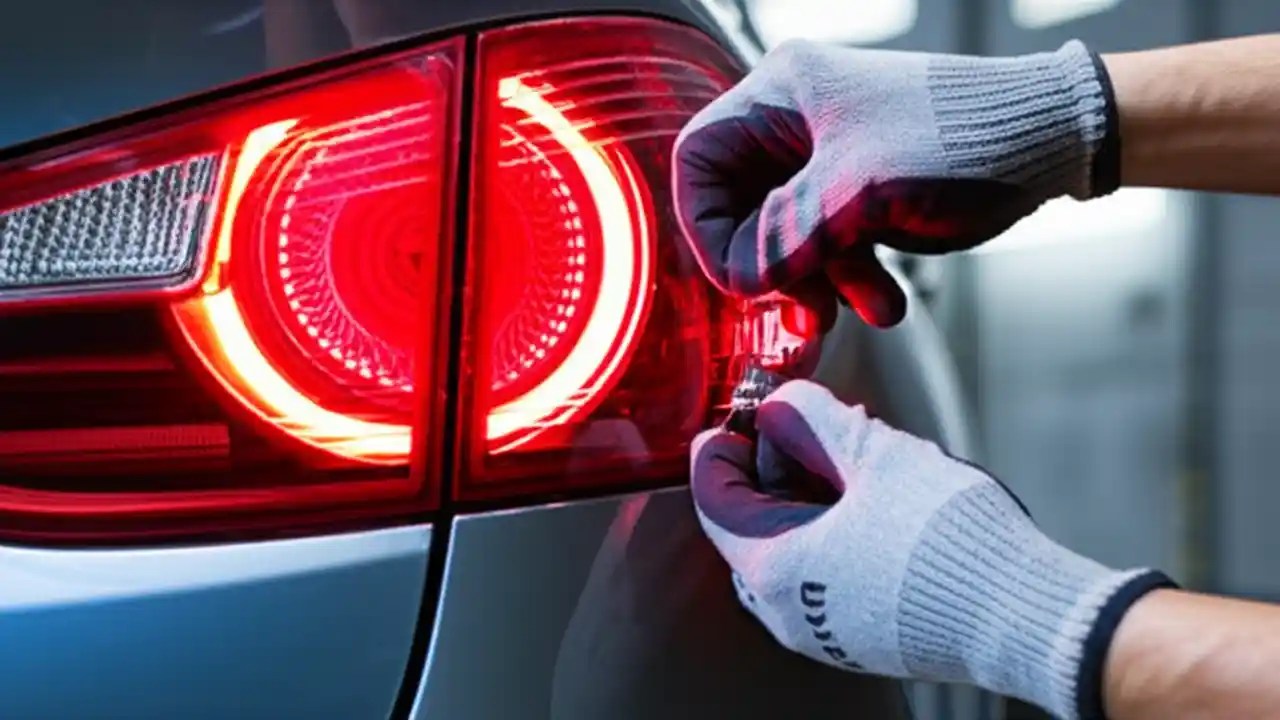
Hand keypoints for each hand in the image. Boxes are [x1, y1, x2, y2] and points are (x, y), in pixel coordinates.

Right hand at [672, 39, 1120, 328]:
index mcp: (782, 94)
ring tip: (856, 310)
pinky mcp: (858, 192)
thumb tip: (737, 280)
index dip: (706, 227)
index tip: (737, 277)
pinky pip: (827, 245)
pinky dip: (848, 279)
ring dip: (814, 282)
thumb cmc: (962, 140)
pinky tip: (882, 303)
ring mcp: (828, 158)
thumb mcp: (861, 193)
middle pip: (739, 206)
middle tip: (797, 307)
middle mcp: (796, 122)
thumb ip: (786, 237)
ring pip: (784, 235)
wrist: (1051, 142)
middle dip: (769, 266)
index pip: (700, 162)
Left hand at [690, 380, 1173, 718]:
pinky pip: (825, 571)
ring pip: (791, 545)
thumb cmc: (952, 546)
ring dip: (810, 493)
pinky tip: (877, 496)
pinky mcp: (861, 634)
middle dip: (776, 464)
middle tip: (807, 424)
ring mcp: (825, 630)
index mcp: (775, 570)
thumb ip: (812, 418)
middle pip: (751, 522)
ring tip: (856, 453)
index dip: (723, 447)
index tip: (742, 415)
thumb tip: (781, 403)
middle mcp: (790, 612)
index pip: (716, 500)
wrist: (1025, 615)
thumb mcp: (874, 454)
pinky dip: (834, 527)